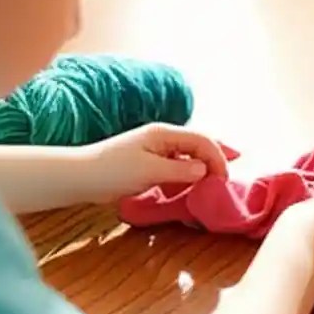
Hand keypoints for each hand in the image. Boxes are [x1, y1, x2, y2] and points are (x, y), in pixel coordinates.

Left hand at [82, 123, 228, 202]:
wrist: (78, 176)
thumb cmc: (112, 171)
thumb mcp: (150, 171)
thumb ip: (180, 170)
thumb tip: (205, 169)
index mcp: (164, 133)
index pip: (202, 140)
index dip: (217, 157)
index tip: (223, 179)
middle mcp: (162, 138)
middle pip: (198, 142)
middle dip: (217, 153)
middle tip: (235, 164)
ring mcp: (154, 150)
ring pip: (188, 153)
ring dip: (204, 162)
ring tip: (219, 172)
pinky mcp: (146, 163)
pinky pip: (176, 164)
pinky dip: (189, 170)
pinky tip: (194, 179)